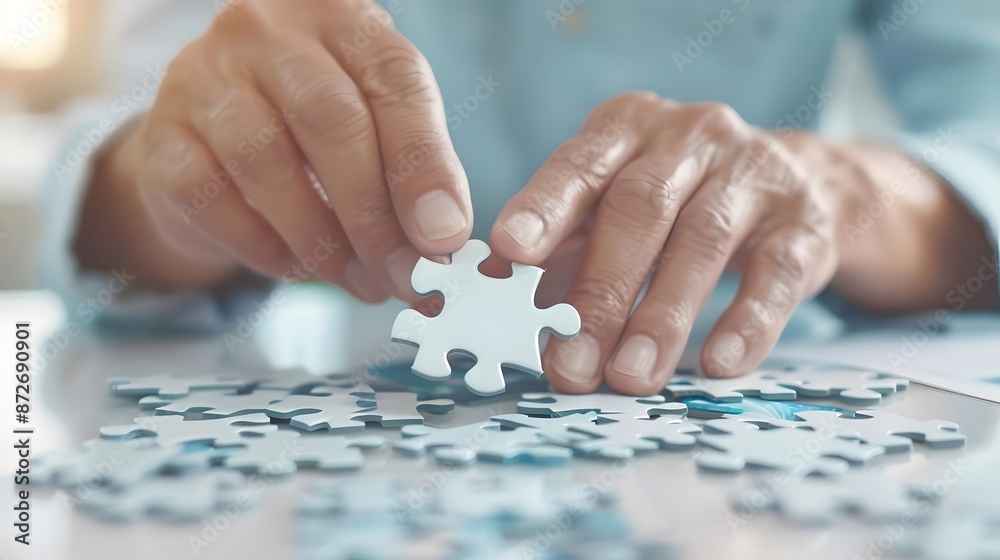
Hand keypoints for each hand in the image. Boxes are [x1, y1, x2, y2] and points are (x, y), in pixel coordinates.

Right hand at [83, 0, 470, 299]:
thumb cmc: (312, 132)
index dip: (424, 165)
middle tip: (403, 276)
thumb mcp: (376, 128)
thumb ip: (412, 171)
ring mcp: (203, 76)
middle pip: (331, 120)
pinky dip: (265, 247)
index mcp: (341, 19)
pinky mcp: (160, 135)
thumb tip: (441, 240)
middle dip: (375, 216)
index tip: (443, 238)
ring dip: (324, 241)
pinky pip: (212, 200)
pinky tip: (299, 268)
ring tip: (360, 283)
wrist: (210, 140)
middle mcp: (268, 31)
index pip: (394, 81)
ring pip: (267, 162)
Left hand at [491, 93, 846, 394]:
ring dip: (663, 315)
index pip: (581, 163)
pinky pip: (777, 271)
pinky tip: (718, 363)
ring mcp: (752, 172)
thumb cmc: (673, 205)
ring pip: (703, 239)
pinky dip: (747, 320)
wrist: (795, 183)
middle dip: (601, 290)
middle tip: (570, 364)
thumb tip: (491, 297)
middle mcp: (689, 137)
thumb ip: (557, 248)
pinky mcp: (804, 220)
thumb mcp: (609, 209)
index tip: (511, 250)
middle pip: (639, 207)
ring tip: (631, 376)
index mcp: (626, 128)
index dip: (545, 204)